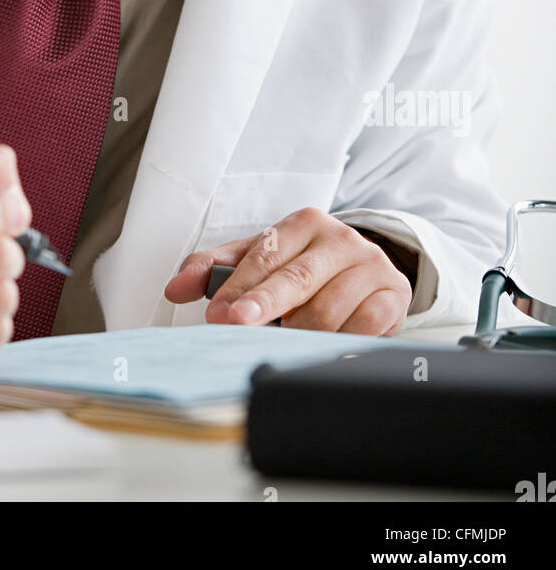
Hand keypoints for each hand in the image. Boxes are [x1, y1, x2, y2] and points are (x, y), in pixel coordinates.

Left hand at [164, 207, 412, 334]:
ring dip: (301, 331)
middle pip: (298, 279)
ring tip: (287, 338)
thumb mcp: (259, 257)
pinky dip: (339, 341)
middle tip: (238, 325)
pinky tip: (323, 346)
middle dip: (265, 304)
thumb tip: (175, 288)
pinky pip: (364, 326)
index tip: (217, 314)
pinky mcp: (394, 294)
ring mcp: (370, 265)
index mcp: (304, 222)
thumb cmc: (302, 264)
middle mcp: (339, 239)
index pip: (267, 255)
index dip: (240, 287)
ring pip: (328, 309)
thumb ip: (214, 268)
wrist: (363, 268)